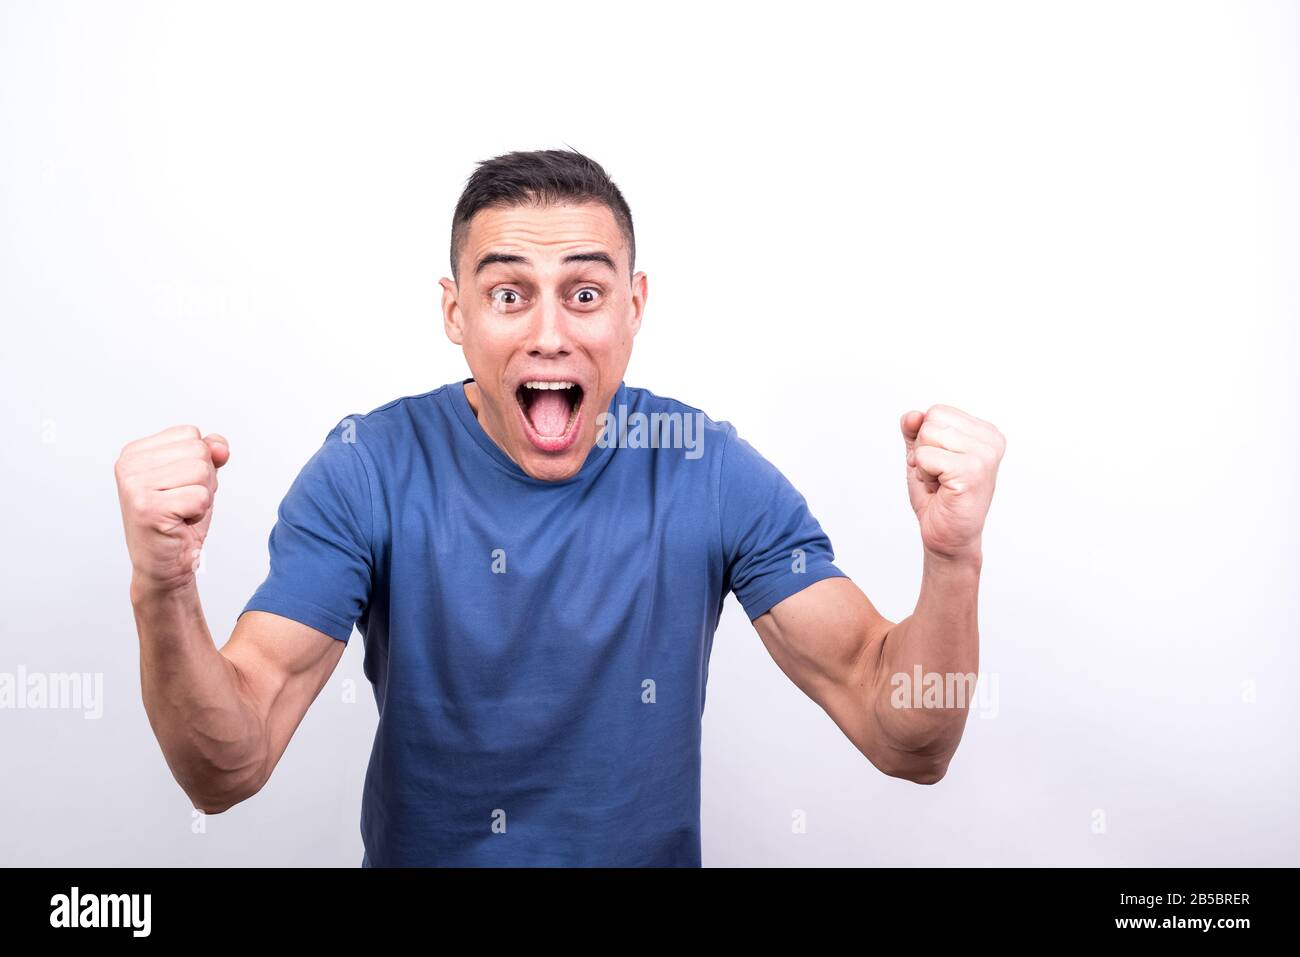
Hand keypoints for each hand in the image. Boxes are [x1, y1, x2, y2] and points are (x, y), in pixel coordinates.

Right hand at [115, 425, 230, 594]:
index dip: (199, 462)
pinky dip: (199, 513)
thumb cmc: (180, 520)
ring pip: (202, 472)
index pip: (191, 434)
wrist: (165, 564)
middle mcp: (128, 465)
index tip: (179, 486)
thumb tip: (220, 447)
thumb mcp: (199, 478)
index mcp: (135, 452)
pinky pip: (200, 497)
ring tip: (180, 512)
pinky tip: (179, 523)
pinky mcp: (148, 508)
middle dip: (203, 480)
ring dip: (201, 497)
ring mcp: (134, 486)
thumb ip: (210, 452)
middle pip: (198, 451)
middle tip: (182, 503)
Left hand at [900, 405, 1004, 562]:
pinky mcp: (971, 472)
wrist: (948, 537)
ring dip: (924, 463)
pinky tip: (941, 489)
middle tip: (939, 476)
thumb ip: (915, 431)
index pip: (937, 411)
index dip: (926, 439)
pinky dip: (924, 474)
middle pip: (931, 420)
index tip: (940, 464)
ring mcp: (984, 455)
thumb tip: (912, 415)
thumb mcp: (922, 455)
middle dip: (924, 450)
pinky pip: (925, 456)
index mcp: (985, 432)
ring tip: (941, 482)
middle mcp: (991, 440)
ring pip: (927, 435)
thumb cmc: (939, 497)